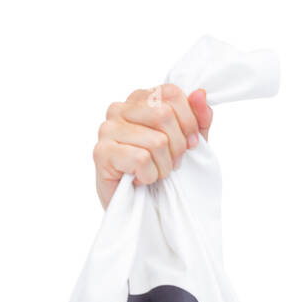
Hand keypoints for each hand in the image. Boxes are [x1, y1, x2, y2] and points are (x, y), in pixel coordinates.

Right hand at [92, 84, 213, 208]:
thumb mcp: (189, 142)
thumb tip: (200, 94)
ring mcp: (107, 129)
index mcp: (139, 100)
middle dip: (178, 147)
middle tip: (171, 163)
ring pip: (156, 141)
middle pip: (164, 115)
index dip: (189, 121)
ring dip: (164, 166)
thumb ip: (198, 118)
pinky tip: (140, 179)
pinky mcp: (101, 153)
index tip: (190, 143)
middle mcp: (119, 109)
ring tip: (154, 173)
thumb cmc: (163, 170)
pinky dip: (149, 176)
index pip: (172, 93)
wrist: (144, 208)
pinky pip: (141, 159)